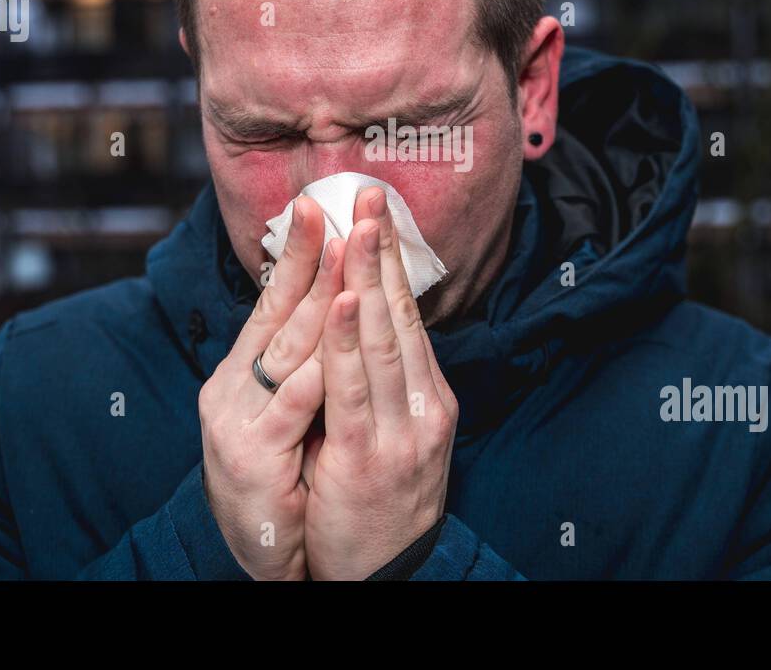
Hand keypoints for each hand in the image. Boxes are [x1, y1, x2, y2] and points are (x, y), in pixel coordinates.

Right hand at [196, 196, 342, 579]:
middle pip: (280, 312)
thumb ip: (305, 359)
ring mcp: (238, 419)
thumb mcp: (290, 408)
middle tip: (340, 211)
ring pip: (285, 351)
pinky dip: (308, 378)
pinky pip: (287, 411)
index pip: (278, 298)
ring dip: (318, 300)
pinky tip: (330, 348)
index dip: (300, 251)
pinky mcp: (251, 458)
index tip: (321, 205)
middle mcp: (235, 385)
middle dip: (313, 257)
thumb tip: (339, 301)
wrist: (256, 551)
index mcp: (247, 369)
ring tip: (343, 254)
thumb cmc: (281, 472)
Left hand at [302, 186, 459, 579]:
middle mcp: (425, 405)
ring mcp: (403, 430)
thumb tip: (371, 322)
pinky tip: (340, 301)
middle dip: (382, 252)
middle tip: (370, 196)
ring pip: (383, 341)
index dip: (391, 261)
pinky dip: (348, 341)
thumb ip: (391, 382)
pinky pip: (356, 389)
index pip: (408, 314)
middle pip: (400, 315)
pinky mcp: (372, 456)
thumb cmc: (384, 500)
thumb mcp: (401, 433)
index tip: (377, 211)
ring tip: (356, 229)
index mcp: (430, 394)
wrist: (390, 575)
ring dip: (367, 279)